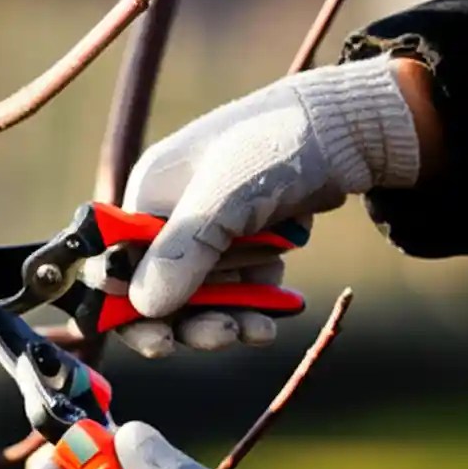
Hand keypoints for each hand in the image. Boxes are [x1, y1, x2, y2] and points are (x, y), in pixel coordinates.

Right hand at [92, 55, 425, 357]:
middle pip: (157, 289)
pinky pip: (236, 290)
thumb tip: (141, 305)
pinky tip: (275, 313)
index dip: (127, 306)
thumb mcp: (225, 198)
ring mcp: (208, 232)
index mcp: (147, 196)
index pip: (116, 263)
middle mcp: (169, 217)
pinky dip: (252, 305)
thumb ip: (180, 251)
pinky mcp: (244, 244)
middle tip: (219, 338)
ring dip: (224, 318)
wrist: (351, 128)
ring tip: (257, 330)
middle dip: (186, 320)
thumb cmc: (276, 146)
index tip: (158, 340)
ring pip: (200, 297)